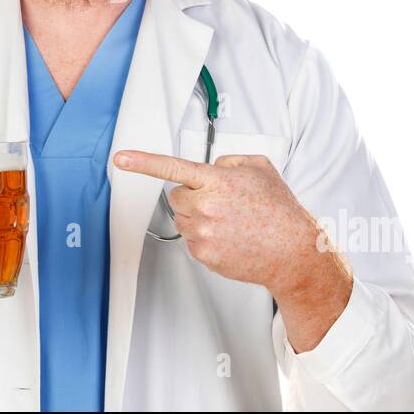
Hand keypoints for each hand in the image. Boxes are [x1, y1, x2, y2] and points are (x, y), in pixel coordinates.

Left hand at [113, 149, 351, 316]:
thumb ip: (229, 160)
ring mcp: (203, 233)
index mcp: (217, 181)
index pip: (172, 167)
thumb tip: (211, 167)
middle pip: (176, 196)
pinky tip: (230, 237)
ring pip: (183, 219)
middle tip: (219, 203)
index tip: (120, 159)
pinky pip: (192, 239)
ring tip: (231, 222)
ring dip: (198, 217)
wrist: (293, 252)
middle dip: (191, 196)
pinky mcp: (203, 254)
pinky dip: (206, 237)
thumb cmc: (279, 210)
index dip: (142, 162)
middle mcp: (206, 207)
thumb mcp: (259, 168)